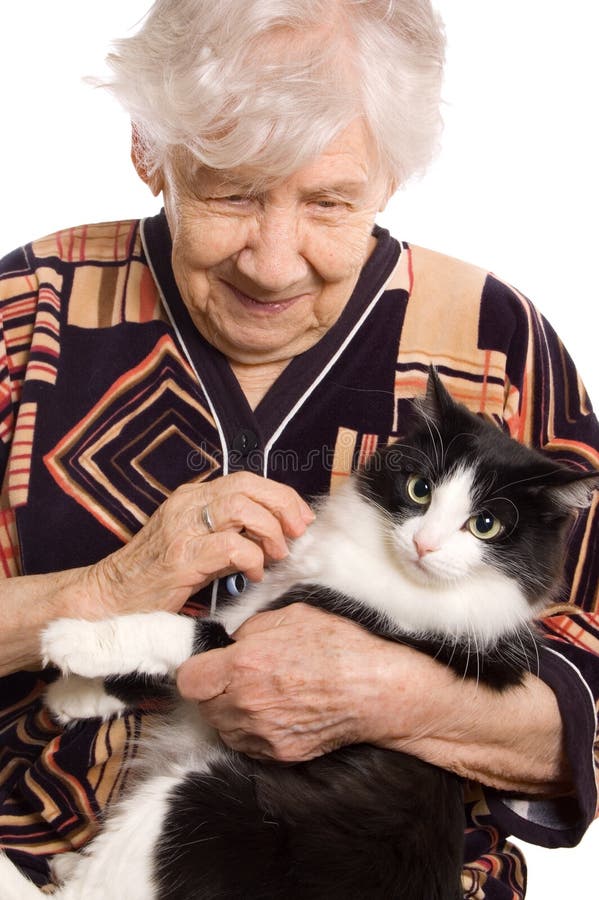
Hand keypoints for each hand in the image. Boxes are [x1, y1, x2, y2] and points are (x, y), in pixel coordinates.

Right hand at [75, 473, 313, 618]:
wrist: (109, 598)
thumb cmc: (157, 576)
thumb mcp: (201, 547)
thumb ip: (234, 536)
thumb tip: (279, 537)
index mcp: (193, 497)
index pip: (248, 480)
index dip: (281, 495)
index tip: (301, 518)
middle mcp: (188, 504)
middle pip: (248, 485)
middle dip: (283, 506)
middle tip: (298, 533)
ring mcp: (182, 527)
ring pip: (241, 508)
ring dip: (269, 531)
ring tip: (276, 555)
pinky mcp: (180, 556)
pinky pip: (230, 546)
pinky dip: (251, 558)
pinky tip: (253, 574)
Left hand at [176, 602, 400, 761]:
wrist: (373, 689)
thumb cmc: (337, 647)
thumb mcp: (291, 615)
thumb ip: (250, 628)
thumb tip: (232, 642)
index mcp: (243, 664)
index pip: (188, 679)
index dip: (197, 669)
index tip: (210, 664)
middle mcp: (245, 703)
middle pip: (202, 705)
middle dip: (214, 689)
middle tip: (240, 676)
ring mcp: (261, 733)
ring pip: (222, 727)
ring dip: (231, 711)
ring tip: (260, 693)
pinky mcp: (277, 753)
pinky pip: (246, 743)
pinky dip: (252, 730)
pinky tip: (275, 711)